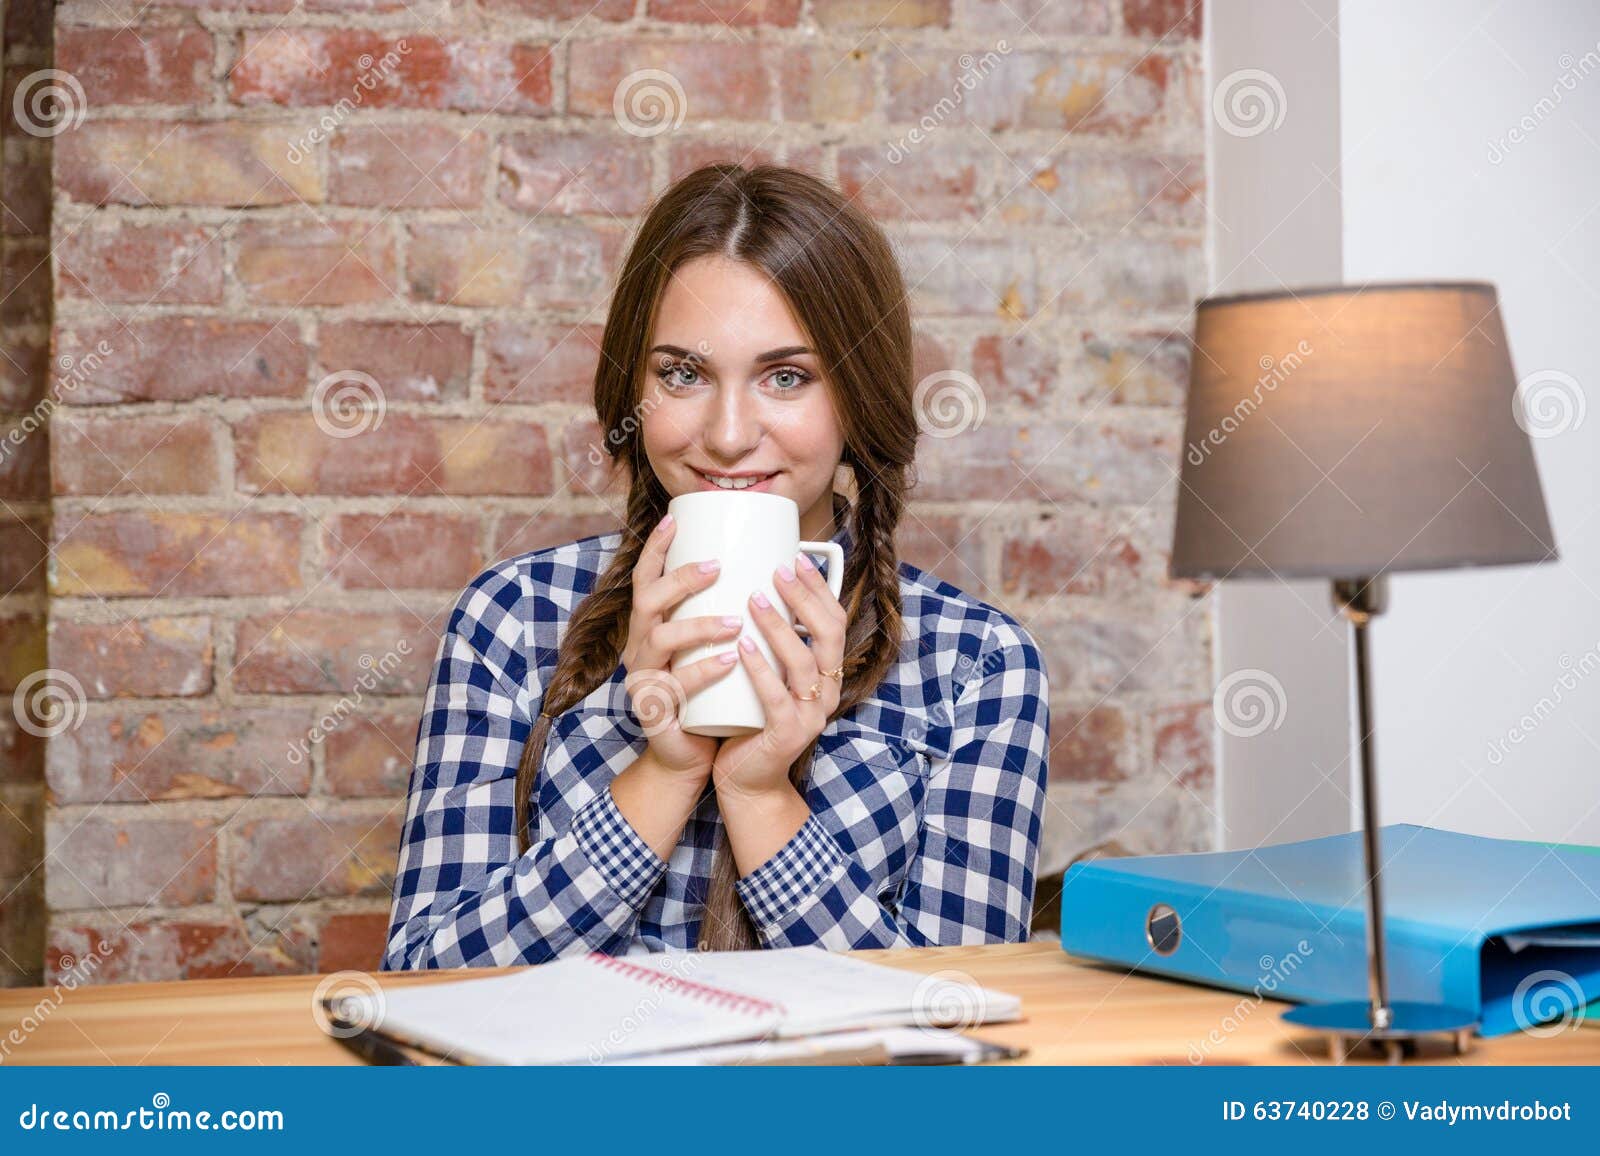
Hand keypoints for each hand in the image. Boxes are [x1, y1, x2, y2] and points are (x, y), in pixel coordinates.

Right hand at [619, 514, 740, 781]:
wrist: (690, 754)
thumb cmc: (709, 692)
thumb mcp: (713, 646)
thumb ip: (726, 611)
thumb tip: (767, 565)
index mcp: (652, 626)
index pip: (646, 578)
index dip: (655, 548)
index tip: (673, 518)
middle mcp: (641, 646)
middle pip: (648, 601)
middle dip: (681, 579)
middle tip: (718, 566)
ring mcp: (645, 678)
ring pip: (659, 641)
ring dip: (699, 625)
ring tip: (736, 621)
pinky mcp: (655, 710)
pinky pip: (676, 686)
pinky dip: (704, 672)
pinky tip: (730, 662)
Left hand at [712, 551, 847, 801]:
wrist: (746, 780)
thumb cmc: (750, 718)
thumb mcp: (767, 673)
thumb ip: (769, 642)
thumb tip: (750, 585)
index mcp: (826, 673)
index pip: (834, 621)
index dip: (819, 588)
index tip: (796, 557)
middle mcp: (827, 692)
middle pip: (829, 635)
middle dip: (804, 598)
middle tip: (776, 570)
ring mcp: (811, 716)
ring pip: (804, 662)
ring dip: (780, 626)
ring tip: (753, 598)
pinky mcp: (787, 736)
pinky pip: (776, 698)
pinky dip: (760, 669)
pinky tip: (742, 646)